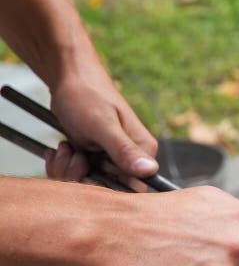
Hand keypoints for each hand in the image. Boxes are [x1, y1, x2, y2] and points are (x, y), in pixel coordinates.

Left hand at [45, 71, 158, 185]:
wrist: (68, 76)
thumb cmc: (86, 95)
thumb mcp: (102, 125)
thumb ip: (124, 150)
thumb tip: (150, 171)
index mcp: (143, 151)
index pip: (133, 187)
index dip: (106, 185)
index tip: (87, 169)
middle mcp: (131, 158)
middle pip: (108, 188)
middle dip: (81, 175)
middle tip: (71, 152)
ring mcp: (111, 158)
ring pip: (89, 182)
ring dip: (68, 168)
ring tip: (65, 146)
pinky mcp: (95, 156)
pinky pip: (78, 173)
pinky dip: (64, 164)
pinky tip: (62, 147)